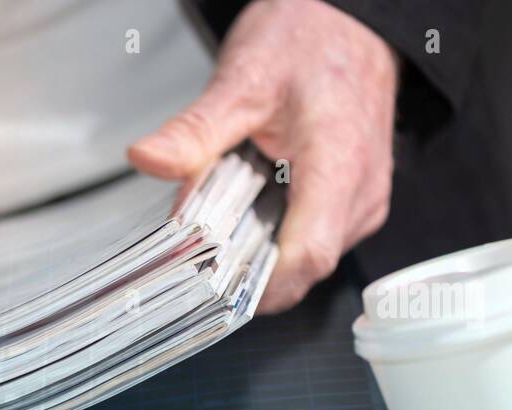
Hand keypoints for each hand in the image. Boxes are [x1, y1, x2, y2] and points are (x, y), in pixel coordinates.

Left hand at [129, 0, 398, 312]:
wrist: (347, 23)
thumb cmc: (307, 42)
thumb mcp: (240, 80)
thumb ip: (195, 131)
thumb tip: (148, 159)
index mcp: (340, 163)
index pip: (306, 255)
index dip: (258, 282)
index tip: (212, 279)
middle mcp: (361, 193)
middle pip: (301, 268)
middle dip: (247, 266)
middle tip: (203, 242)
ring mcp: (363, 204)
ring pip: (305, 261)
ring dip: (259, 251)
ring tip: (229, 210)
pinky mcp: (355, 207)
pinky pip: (312, 243)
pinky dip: (275, 236)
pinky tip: (252, 206)